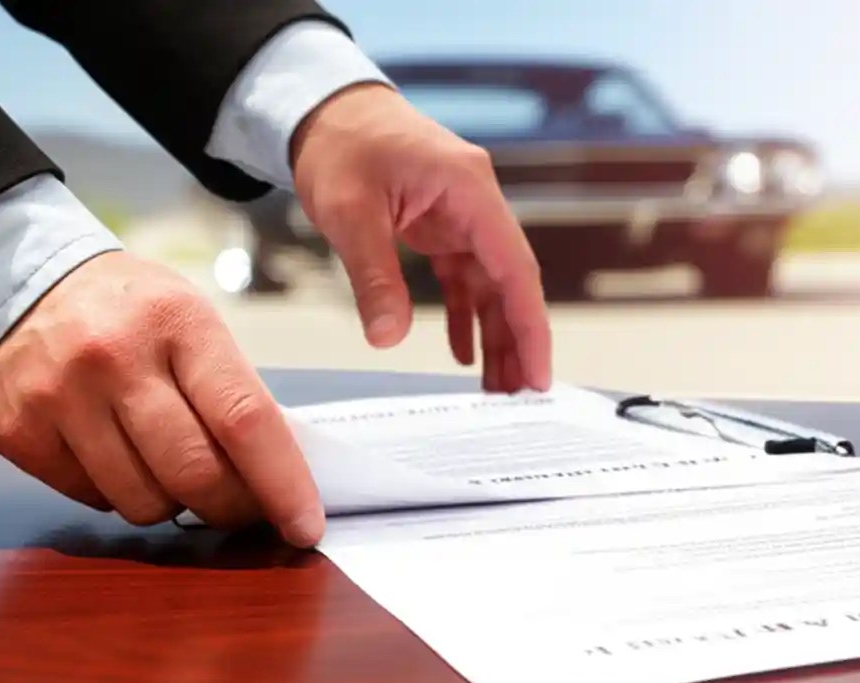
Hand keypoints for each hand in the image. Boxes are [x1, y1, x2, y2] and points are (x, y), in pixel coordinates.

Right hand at [0, 252, 324, 545]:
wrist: (33, 284)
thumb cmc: (137, 312)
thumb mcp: (196, 323)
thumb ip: (234, 391)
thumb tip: (280, 476)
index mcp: (179, 322)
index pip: (244, 419)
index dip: (282, 482)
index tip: (305, 525)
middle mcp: (115, 356)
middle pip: (194, 471)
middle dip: (233, 507)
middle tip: (244, 508)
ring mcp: (60, 395)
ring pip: (143, 500)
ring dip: (174, 505)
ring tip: (176, 473)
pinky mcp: (17, 429)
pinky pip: (91, 499)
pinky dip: (119, 495)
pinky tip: (122, 459)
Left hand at [290, 83, 551, 392]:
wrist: (320, 106)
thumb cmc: (339, 142)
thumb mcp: (350, 213)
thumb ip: (374, 276)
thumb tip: (387, 336)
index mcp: (470, 190)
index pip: (515, 268)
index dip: (531, 326)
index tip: (539, 374)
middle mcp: (476, 203)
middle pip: (510, 283)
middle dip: (516, 341)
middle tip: (519, 397)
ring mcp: (460, 215)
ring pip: (489, 286)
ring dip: (493, 334)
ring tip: (495, 388)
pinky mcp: (440, 225)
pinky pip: (462, 279)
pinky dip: (462, 315)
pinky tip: (462, 353)